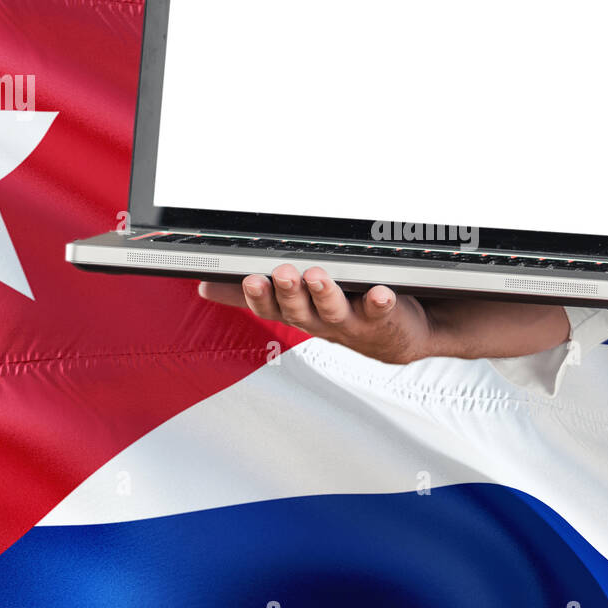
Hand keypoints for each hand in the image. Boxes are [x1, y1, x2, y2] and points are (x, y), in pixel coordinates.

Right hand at [198, 264, 570, 364]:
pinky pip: (382, 310)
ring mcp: (357, 324)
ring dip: (327, 295)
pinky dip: (380, 301)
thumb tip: (206, 288)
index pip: (271, 308)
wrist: (402, 334)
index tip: (250, 278)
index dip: (259, 298)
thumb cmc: (346, 313)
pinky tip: (380, 290)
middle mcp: (325, 323)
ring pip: (336, 311)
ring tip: (321, 276)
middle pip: (301, 311)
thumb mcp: (297, 306)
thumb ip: (255, 296)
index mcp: (301, 315)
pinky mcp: (387, 319)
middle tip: (284, 273)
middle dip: (290, 292)